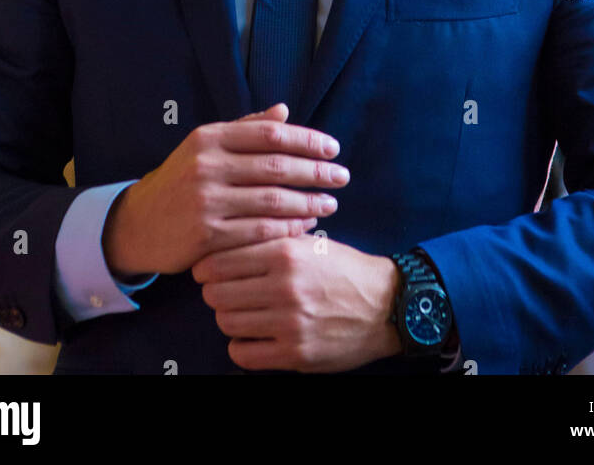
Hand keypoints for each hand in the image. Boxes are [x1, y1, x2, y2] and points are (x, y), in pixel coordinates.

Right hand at [102, 102, 349, 278]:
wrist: (139, 223)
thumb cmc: (181, 179)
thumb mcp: (205, 146)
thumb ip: (245, 128)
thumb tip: (284, 111)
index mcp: (210, 138)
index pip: (270, 134)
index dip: (306, 140)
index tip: (333, 148)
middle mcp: (207, 166)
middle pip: (276, 166)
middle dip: (315, 172)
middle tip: (342, 177)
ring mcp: (206, 201)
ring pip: (271, 201)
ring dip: (307, 202)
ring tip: (330, 203)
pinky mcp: (206, 235)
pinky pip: (258, 231)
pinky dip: (287, 229)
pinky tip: (306, 226)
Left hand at [192, 233, 402, 372]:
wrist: (386, 305)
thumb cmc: (345, 270)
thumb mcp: (311, 243)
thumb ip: (272, 240)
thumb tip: (228, 240)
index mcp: (286, 252)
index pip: (221, 260)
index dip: (207, 266)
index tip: (206, 270)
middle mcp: (285, 287)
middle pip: (217, 293)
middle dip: (213, 292)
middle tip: (221, 291)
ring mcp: (290, 323)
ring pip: (227, 322)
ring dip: (227, 317)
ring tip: (239, 312)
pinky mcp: (296, 354)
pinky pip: (244, 354)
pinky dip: (240, 346)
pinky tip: (250, 336)